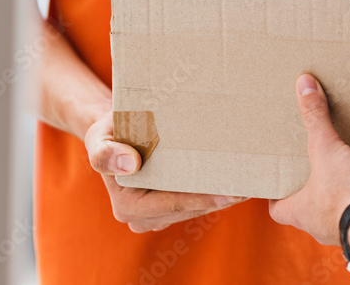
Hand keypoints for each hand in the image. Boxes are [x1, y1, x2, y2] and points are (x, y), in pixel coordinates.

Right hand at [84, 109, 246, 232]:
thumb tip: (130, 164)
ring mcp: (157, 215)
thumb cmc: (108, 132)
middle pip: (189, 208)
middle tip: (251, 185)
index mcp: (126, 205)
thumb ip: (105, 152)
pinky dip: (215, 191)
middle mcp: (141, 218)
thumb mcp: (98, 136)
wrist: (114, 132)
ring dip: (222, 196)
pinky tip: (237, 179)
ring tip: (250, 181)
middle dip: (219, 198)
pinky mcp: (170, 208)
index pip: (172, 203)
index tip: (230, 192)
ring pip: (197, 208)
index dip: (203, 198)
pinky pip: (197, 202)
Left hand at [269, 74, 349, 244]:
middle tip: (313, 170)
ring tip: (341, 174)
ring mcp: (338, 231)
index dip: (276, 194)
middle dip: (308, 191)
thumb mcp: (326, 148)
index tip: (280, 178)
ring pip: (329, 215)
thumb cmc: (343, 193)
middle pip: (302, 210)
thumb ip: (315, 118)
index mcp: (297, 212)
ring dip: (333, 198)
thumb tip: (303, 84)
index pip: (275, 209)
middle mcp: (315, 226)